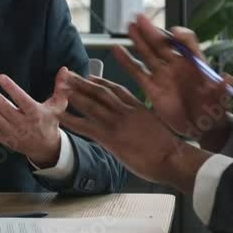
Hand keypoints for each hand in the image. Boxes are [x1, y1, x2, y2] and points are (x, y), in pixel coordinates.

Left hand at [0, 68, 69, 166]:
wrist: (45, 148)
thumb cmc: (50, 122)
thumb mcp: (58, 106)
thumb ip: (60, 88)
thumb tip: (64, 70)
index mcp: (35, 114)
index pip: (21, 100)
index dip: (11, 89)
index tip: (0, 77)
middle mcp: (22, 123)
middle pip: (2, 106)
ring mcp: (11, 131)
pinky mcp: (3, 137)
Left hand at [58, 72, 210, 194]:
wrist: (173, 157)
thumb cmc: (170, 148)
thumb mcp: (157, 126)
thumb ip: (144, 121)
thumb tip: (138, 126)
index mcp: (138, 106)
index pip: (117, 89)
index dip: (101, 81)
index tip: (91, 76)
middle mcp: (126, 110)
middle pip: (100, 91)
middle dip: (82, 82)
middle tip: (67, 75)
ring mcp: (117, 122)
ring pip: (91, 104)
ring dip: (73, 94)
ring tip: (59, 87)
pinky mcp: (110, 137)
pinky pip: (85, 126)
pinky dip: (71, 119)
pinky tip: (60, 115)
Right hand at [115, 14, 232, 150]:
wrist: (202, 128)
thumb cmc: (214, 111)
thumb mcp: (221, 100)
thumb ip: (222, 89)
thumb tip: (229, 78)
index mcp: (195, 64)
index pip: (188, 43)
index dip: (181, 36)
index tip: (174, 33)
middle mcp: (177, 66)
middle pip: (163, 43)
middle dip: (152, 31)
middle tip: (140, 17)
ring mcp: (163, 75)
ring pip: (148, 53)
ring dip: (139, 39)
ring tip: (130, 26)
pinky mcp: (151, 88)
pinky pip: (137, 72)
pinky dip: (127, 61)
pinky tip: (117, 50)